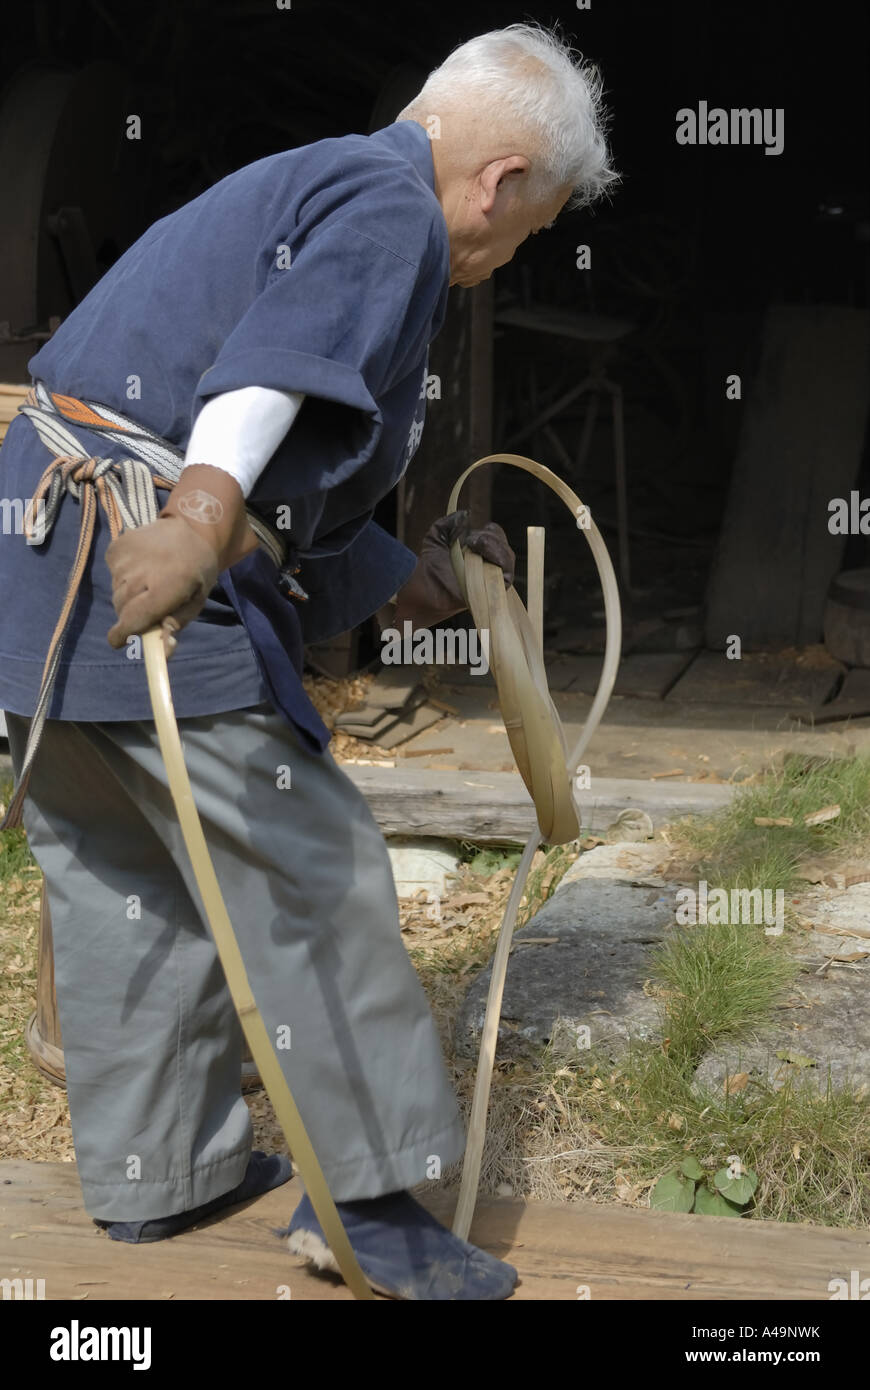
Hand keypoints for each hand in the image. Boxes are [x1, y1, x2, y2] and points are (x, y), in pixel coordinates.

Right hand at [106, 517, 219, 649]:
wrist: (189, 529)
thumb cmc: (196, 571)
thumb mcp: (196, 600)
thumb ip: (177, 624)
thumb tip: (163, 651)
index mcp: (168, 585)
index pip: (136, 616)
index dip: (124, 632)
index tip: (117, 642)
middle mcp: (143, 570)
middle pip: (123, 607)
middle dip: (131, 615)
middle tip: (147, 608)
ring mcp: (126, 557)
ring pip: (117, 592)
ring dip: (128, 596)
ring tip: (148, 583)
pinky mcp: (116, 547)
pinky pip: (112, 574)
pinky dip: (123, 578)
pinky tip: (141, 568)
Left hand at [393, 509, 514, 629]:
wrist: (424, 587)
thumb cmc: (432, 564)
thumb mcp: (437, 535)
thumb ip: (449, 522)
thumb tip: (465, 515)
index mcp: (481, 550)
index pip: (497, 536)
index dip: (490, 531)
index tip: (474, 532)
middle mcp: (490, 563)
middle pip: (504, 546)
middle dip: (491, 539)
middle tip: (471, 540)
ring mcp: (492, 578)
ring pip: (507, 560)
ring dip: (494, 549)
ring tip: (475, 546)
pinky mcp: (492, 592)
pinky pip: (506, 578)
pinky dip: (498, 565)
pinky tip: (482, 561)